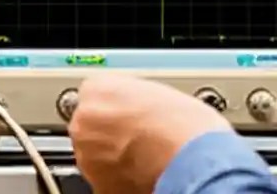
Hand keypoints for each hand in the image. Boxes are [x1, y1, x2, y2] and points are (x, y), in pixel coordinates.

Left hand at [68, 74, 231, 193]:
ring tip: (145, 155)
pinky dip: (120, 177)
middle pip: (91, 125)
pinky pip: (106, 178)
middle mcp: (85, 124)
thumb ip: (132, 96)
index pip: (94, 93)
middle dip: (110, 131)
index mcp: (97, 91)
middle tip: (140, 134)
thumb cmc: (183, 126)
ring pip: (95, 154)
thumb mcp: (159, 91)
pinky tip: (143, 172)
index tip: (129, 112)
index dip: (116, 104)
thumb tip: (135, 105)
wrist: (192, 162)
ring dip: (113, 155)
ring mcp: (88, 157)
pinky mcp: (98, 186)